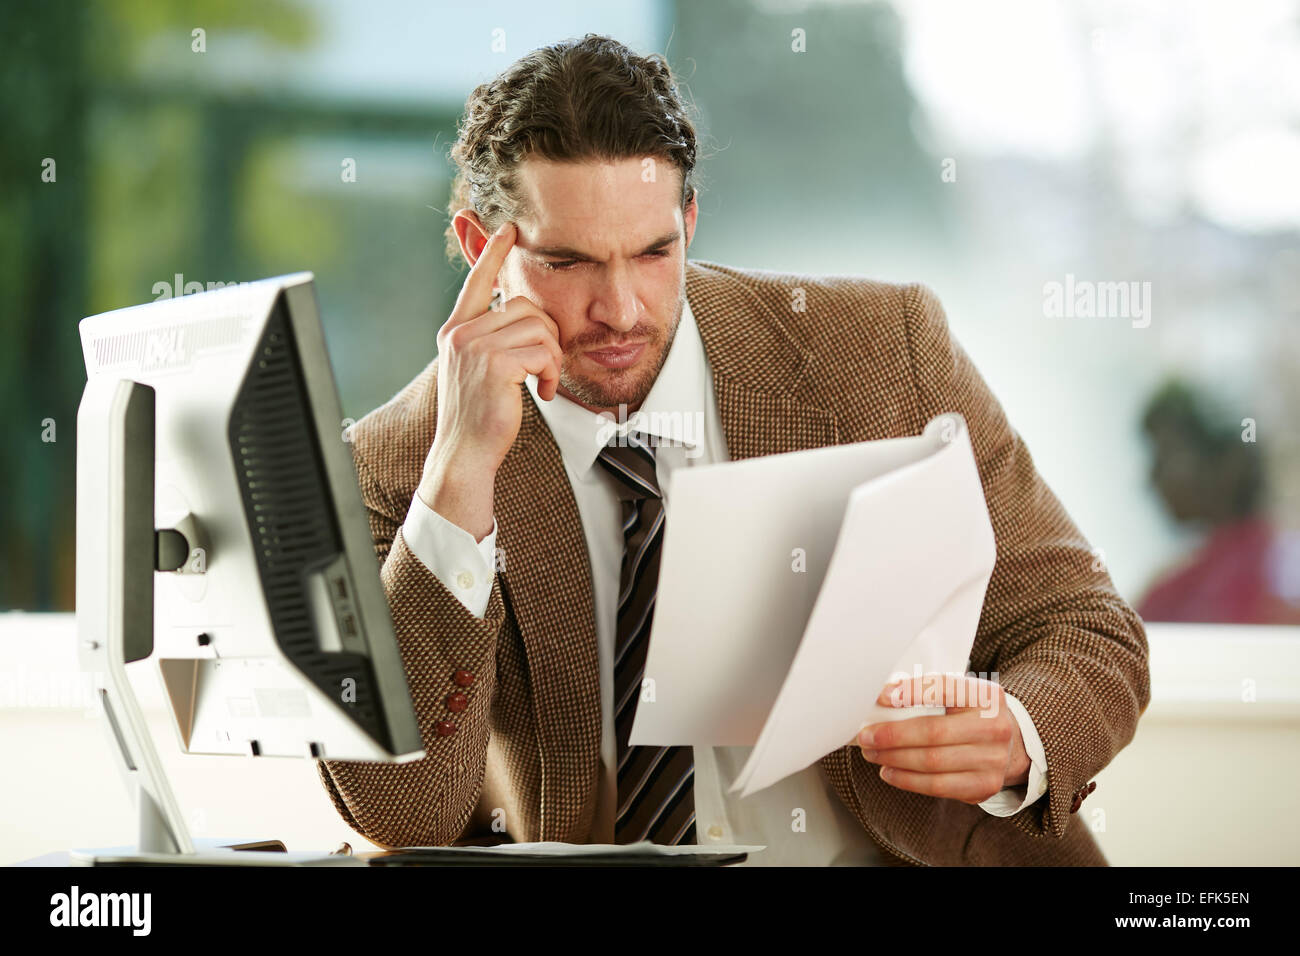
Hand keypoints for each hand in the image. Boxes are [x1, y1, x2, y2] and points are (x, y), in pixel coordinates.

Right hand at [418, 221, 563, 538]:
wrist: (464, 453)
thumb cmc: (477, 419)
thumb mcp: (476, 372)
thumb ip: (490, 342)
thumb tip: (524, 322)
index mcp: (455, 332)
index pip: (476, 282)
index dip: (492, 253)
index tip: (508, 229)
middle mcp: (461, 333)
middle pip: (524, 306)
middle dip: (547, 336)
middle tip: (546, 367)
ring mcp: (475, 346)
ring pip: (538, 328)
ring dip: (553, 358)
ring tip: (545, 382)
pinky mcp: (494, 363)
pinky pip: (542, 351)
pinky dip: (552, 372)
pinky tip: (545, 392)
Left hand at [856, 673, 1030, 804]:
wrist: (1009, 743)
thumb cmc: (970, 714)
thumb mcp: (960, 694)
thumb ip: (929, 693)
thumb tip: (883, 698)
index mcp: (986, 695)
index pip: (944, 689)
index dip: (911, 692)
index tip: (881, 697)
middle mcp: (994, 728)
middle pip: (933, 732)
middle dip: (892, 736)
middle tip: (866, 736)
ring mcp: (993, 760)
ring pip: (932, 763)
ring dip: (894, 759)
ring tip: (872, 754)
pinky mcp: (984, 786)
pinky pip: (938, 786)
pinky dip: (908, 780)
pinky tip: (890, 772)